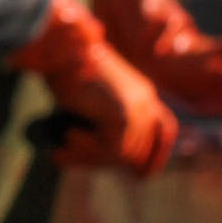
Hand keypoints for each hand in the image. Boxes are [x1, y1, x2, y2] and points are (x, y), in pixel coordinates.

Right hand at [10, 0, 179, 175]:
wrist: (57, 45)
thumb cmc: (63, 65)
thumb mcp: (89, 94)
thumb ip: (101, 118)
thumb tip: (92, 149)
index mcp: (143, 92)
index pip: (164, 131)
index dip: (155, 157)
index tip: (140, 177)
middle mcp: (146, 100)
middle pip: (138, 150)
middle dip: (103, 161)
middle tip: (66, 155)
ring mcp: (137, 108)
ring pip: (120, 155)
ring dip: (87, 157)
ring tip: (61, 151)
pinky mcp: (121, 116)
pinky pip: (108, 150)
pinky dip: (84, 151)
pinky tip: (65, 139)